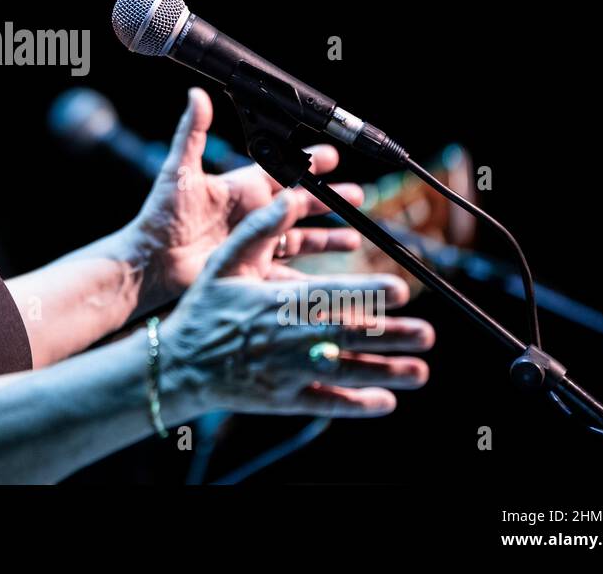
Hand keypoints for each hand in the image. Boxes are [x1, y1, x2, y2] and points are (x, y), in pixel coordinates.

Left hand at [129, 87, 366, 307]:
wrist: (152, 259)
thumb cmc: (161, 214)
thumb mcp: (180, 170)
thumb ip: (192, 132)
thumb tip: (196, 94)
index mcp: (241, 186)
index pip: (282, 169)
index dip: (307, 162)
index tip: (332, 155)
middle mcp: (252, 212)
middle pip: (300, 203)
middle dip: (329, 198)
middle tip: (358, 194)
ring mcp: (254, 241)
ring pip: (301, 237)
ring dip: (327, 236)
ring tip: (354, 236)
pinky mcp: (252, 267)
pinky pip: (288, 270)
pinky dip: (310, 275)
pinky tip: (331, 279)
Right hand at [159, 191, 435, 417]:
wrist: (177, 363)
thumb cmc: (204, 307)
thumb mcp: (224, 261)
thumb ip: (259, 229)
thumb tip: (288, 198)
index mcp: (276, 301)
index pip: (330, 295)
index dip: (366, 295)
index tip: (399, 291)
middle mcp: (286, 338)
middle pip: (347, 336)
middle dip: (390, 336)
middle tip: (426, 333)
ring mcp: (287, 372)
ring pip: (345, 374)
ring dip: (386, 372)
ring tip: (420, 371)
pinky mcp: (283, 399)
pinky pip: (327, 402)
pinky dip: (357, 405)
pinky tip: (386, 401)